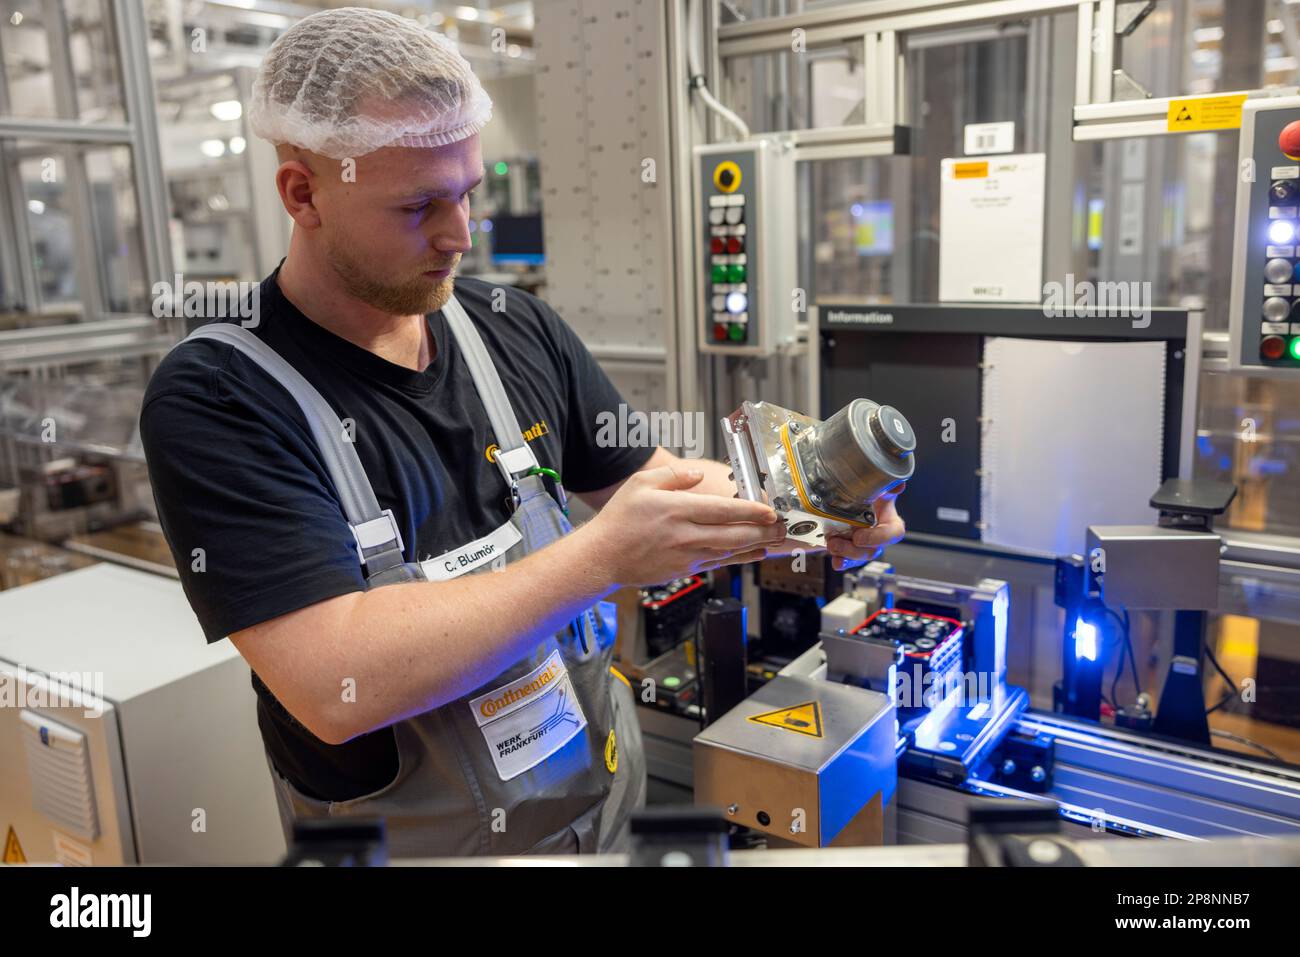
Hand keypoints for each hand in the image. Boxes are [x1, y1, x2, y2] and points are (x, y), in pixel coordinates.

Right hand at [580, 465, 787, 585]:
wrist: (603, 557)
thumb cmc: (620, 519)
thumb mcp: (640, 484)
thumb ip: (673, 476)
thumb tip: (698, 476)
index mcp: (676, 510)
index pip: (722, 510)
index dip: (751, 511)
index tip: (770, 510)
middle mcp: (684, 535)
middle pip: (733, 534)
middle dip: (763, 531)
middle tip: (783, 526)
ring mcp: (686, 556)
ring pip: (730, 551)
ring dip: (757, 546)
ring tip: (777, 540)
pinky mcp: (685, 569)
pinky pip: (720, 563)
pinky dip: (740, 559)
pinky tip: (754, 554)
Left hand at [765, 484, 906, 570]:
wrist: (850, 499)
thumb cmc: (871, 496)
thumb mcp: (879, 490)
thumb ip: (889, 488)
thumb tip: (898, 485)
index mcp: (890, 522)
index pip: (892, 533)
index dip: (878, 538)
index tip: (859, 537)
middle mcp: (878, 537)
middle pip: (872, 550)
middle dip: (853, 550)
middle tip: (837, 543)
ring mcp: (865, 546)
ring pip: (859, 557)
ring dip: (845, 554)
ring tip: (831, 546)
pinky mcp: (851, 551)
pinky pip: (848, 561)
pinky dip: (841, 561)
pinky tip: (835, 561)